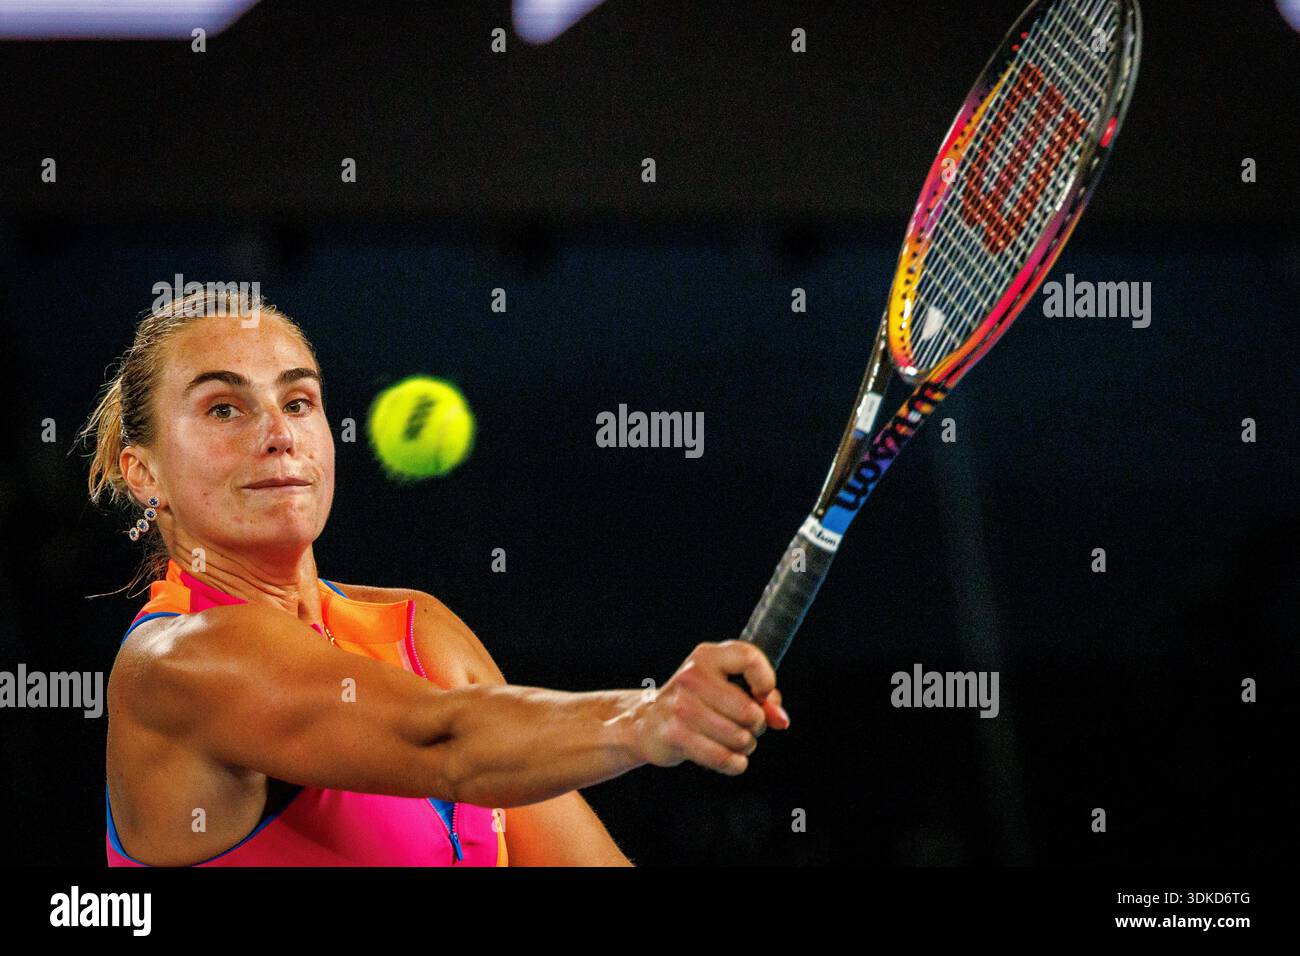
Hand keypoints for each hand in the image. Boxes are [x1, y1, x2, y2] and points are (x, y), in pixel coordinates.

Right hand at [632, 641, 789, 775]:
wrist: (648, 722)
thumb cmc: (697, 702)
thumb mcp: (726, 686)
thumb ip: (761, 697)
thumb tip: (780, 719)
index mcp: (707, 656)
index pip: (750, 658)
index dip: (766, 682)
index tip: (762, 697)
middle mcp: (692, 677)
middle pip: (750, 710)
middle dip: (757, 726)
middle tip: (746, 726)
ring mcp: (682, 706)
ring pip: (740, 738)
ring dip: (745, 746)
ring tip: (734, 741)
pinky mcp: (676, 735)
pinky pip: (723, 758)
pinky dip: (735, 763)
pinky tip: (731, 759)